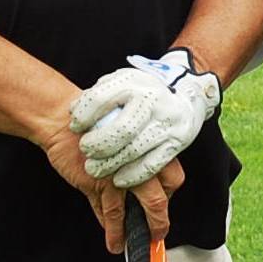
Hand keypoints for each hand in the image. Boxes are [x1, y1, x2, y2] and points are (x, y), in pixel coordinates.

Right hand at [40, 124, 182, 253]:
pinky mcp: (99, 184)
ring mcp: (120, 174)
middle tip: (158, 231)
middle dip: (160, 219)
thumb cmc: (95, 123)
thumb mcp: (128, 134)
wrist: (63, 120)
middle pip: (162, 197)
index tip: (166, 208)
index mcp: (152, 147)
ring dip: (138, 232)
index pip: (173, 178)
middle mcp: (140, 161)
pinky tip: (114, 241)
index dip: (170, 197)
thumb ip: (141, 156)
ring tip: (137, 243)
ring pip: (138, 211)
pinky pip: (110, 213)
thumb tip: (150, 182)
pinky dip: (113, 231)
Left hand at [70, 49, 220, 187]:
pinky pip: (152, 165)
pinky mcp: (177, 142)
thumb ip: (98, 94)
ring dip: (110, 164)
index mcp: (134, 81)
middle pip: (120, 129)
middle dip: (97, 144)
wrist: (188, 95)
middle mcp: (153, 101)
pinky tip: (118, 179)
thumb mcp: (122, 82)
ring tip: (95, 169)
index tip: (75, 126)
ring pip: (134, 150)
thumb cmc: (145, 92)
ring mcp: (167, 123)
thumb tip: (74, 112)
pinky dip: (132, 176)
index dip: (82, 116)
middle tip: (86, 150)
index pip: (100, 99)